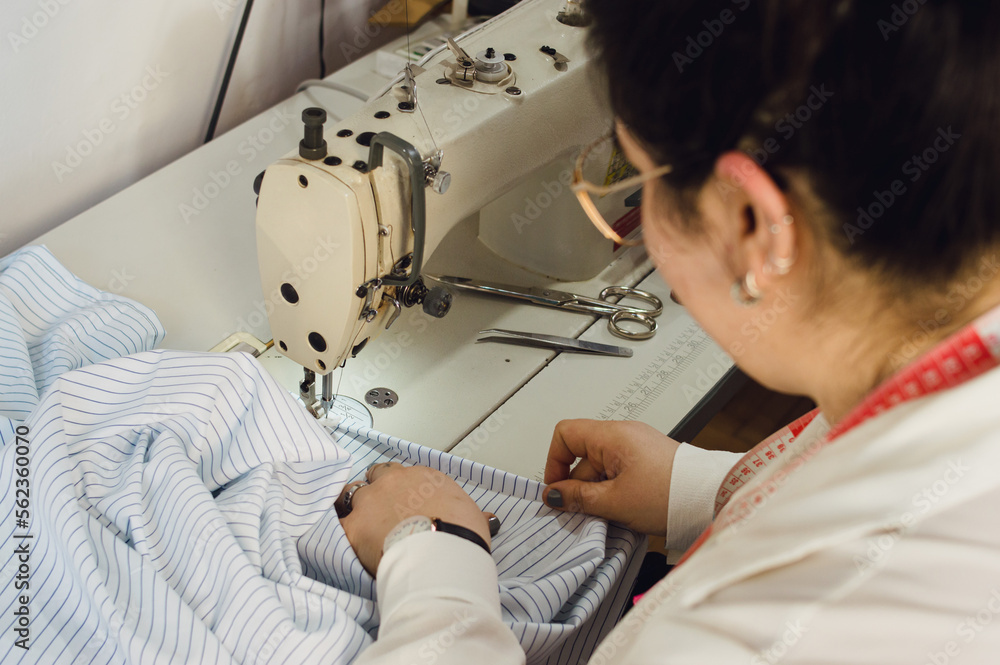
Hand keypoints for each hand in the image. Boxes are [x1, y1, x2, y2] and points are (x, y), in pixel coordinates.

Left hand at [337, 463, 492, 576]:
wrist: (442, 553)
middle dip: (376, 491)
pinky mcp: (354, 527)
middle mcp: (393, 481)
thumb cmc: (461, 534)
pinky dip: (340, 530)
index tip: (403, 502)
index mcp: (422, 476)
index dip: (400, 489)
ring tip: (361, 524)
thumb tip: (487, 520)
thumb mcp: (473, 516)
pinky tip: (341, 537)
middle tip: (381, 511)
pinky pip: (338, 524)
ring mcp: (370, 502)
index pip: (403, 474)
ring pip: (352, 495)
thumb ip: (468, 512)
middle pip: (375, 478)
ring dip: (356, 508)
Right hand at [543, 419, 681, 535]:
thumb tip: (555, 495)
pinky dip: (615, 492)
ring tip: (611, 515)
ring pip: (601, 468)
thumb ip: (579, 498)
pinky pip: (619, 473)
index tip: (558, 489)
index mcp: (613, 435)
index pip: (566, 434)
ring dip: (599, 493)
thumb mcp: (615, 502)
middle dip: (579, 486)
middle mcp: (624, 435)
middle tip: (585, 512)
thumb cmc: (672, 493)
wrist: (712, 498)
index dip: (555, 461)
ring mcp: (637, 448)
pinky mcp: (648, 462)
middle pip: (582, 455)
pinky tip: (625, 511)